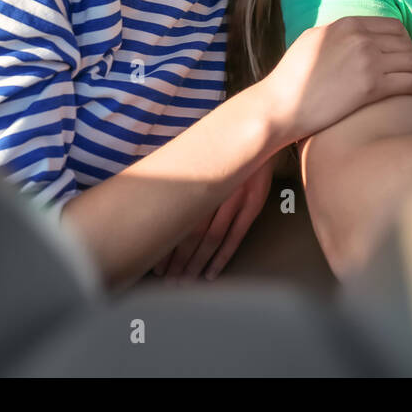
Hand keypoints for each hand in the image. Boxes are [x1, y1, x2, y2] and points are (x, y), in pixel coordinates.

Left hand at [151, 155, 277, 280]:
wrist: (259, 131)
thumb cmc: (222, 145)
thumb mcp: (198, 154)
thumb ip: (181, 176)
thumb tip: (153, 200)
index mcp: (197, 178)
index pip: (178, 220)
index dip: (167, 245)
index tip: (156, 265)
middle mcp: (216, 189)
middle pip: (193, 232)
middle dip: (179, 260)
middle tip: (169, 280)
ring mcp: (237, 197)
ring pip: (213, 238)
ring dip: (198, 262)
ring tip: (186, 280)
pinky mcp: (254, 203)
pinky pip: (237, 235)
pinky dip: (223, 257)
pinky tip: (211, 273)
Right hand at [256, 15, 411, 146]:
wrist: (281, 105)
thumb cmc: (292, 77)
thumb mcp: (312, 40)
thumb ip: (337, 34)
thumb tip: (354, 34)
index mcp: (347, 24)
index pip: (391, 25)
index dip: (405, 39)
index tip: (408, 51)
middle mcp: (360, 38)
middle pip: (404, 43)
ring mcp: (368, 61)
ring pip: (410, 61)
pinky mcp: (372, 87)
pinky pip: (409, 82)